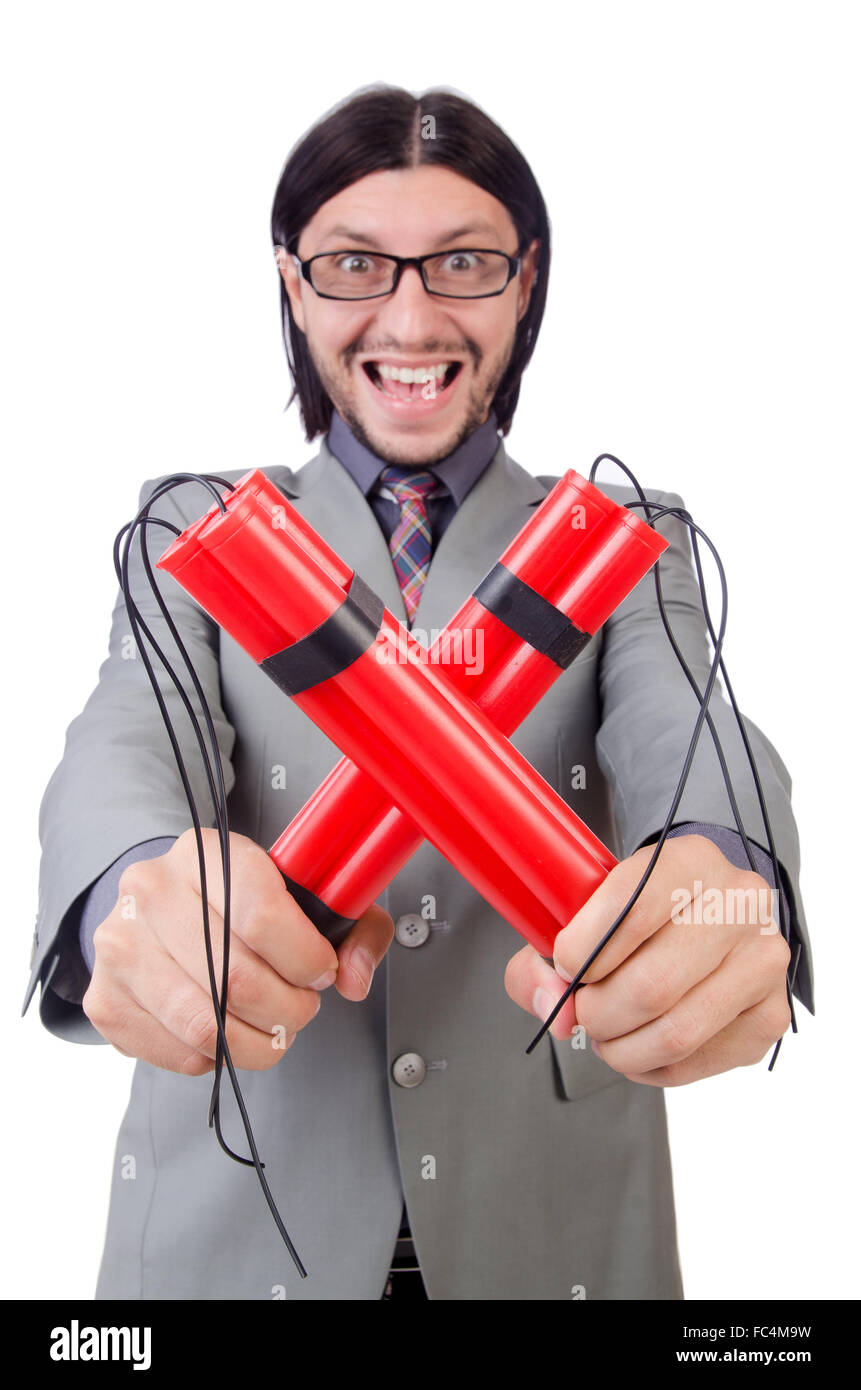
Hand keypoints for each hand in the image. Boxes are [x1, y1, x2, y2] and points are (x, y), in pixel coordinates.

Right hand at [83, 828, 393, 1074]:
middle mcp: (151, 892)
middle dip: (289, 1010)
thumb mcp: (303, 892)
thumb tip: (354, 977)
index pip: (263, 916)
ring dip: (258, 1043)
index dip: (306, 958)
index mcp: (206, 853)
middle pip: (238, 980)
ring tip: (272, 1027)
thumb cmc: (237, 902)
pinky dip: (217, 1057)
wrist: (158, 907)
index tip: (321, 970)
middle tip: (301, 1008)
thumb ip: (353, 928)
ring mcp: (120, 947)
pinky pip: (179, 1053)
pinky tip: (227, 1030)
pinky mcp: (106, 1000)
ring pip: (207, 1026)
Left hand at [504, 834, 791, 1085]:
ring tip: (606, 1034)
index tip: (564, 968)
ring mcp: (763, 962)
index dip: (582, 951)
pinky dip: (650, 1067)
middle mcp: (740, 905)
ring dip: (621, 1048)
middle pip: (651, 985)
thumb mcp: (588, 908)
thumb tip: (554, 1008)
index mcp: (692, 859)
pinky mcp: (770, 1014)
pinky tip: (639, 1045)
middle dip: (597, 1012)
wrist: (706, 912)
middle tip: (582, 1012)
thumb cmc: (641, 912)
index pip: (629, 908)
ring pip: (675, 1033)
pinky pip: (695, 1062)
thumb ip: (544, 956)